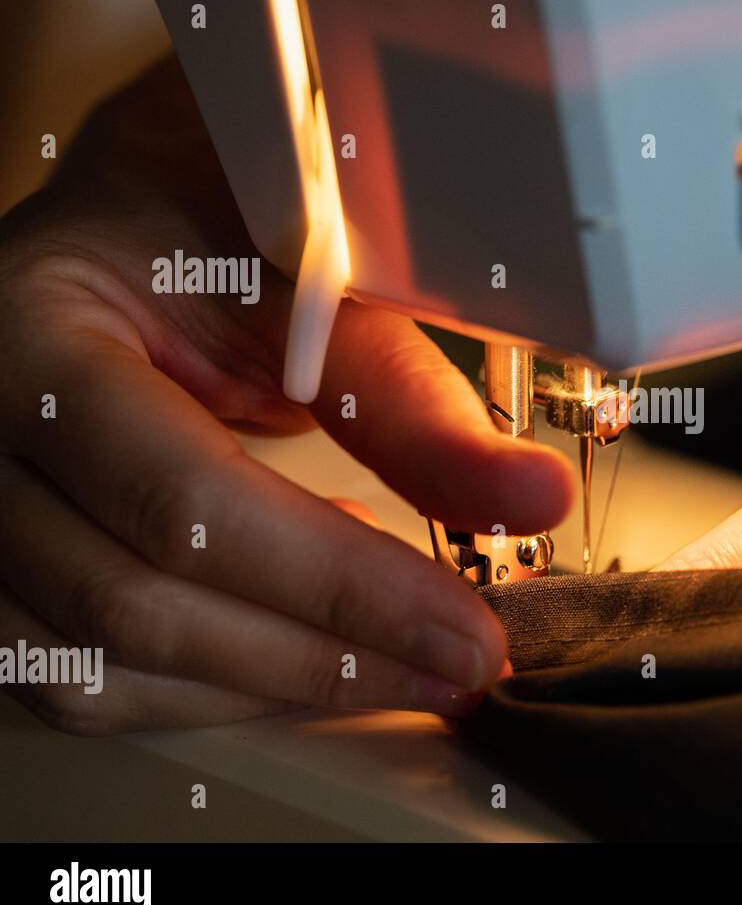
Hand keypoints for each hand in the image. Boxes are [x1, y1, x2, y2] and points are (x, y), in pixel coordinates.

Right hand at [0, 59, 572, 732]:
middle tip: (458, 663)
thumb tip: (526, 497)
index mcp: (32, 336)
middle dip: (327, 659)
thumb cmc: (211, 218)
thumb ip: (405, 397)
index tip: (464, 626)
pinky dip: (217, 686)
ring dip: (275, 686)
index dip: (340, 585)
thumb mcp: (308, 276)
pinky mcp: (3, 570)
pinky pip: (92, 678)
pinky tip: (305, 641)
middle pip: (141, 607)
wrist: (132, 217)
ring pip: (111, 671)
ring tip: (395, 654)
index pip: (186, 500)